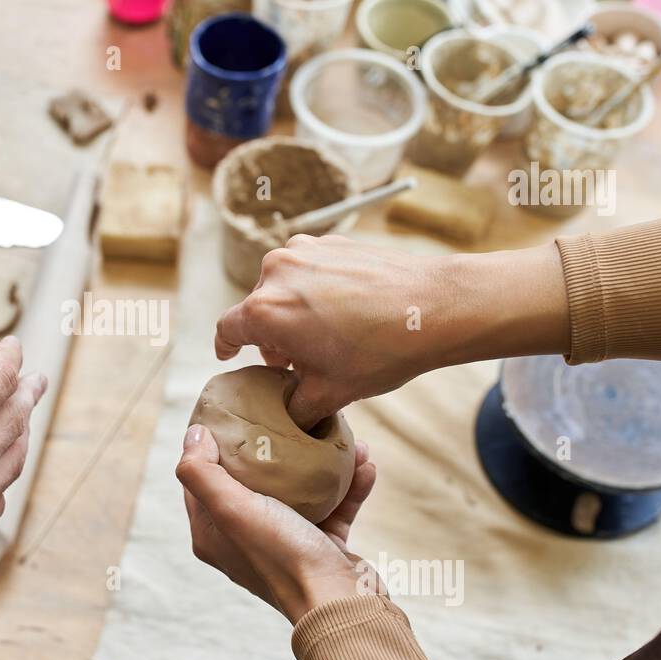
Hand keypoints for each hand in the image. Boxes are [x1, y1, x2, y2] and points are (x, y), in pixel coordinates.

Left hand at [176, 423, 378, 623]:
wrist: (340, 604)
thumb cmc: (282, 556)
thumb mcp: (233, 509)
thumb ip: (203, 472)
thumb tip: (193, 435)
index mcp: (215, 533)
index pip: (203, 479)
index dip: (211, 445)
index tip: (232, 413)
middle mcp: (246, 538)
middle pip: (254, 479)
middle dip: (274, 447)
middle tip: (289, 417)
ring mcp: (285, 543)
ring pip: (300, 490)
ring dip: (321, 464)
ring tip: (341, 439)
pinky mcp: (322, 546)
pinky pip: (334, 507)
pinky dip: (348, 486)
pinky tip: (364, 464)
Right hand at [214, 235, 568, 426]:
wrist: (434, 306)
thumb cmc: (381, 350)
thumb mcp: (331, 393)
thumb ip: (295, 408)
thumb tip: (287, 417)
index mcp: (265, 311)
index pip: (227, 330)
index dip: (226, 347)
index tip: (229, 354)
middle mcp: (276, 273)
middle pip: (257, 309)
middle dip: (271, 336)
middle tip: (296, 361)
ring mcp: (304, 251)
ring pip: (283, 287)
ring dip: (292, 311)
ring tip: (325, 335)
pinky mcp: (331, 242)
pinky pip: (309, 269)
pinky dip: (315, 290)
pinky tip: (344, 311)